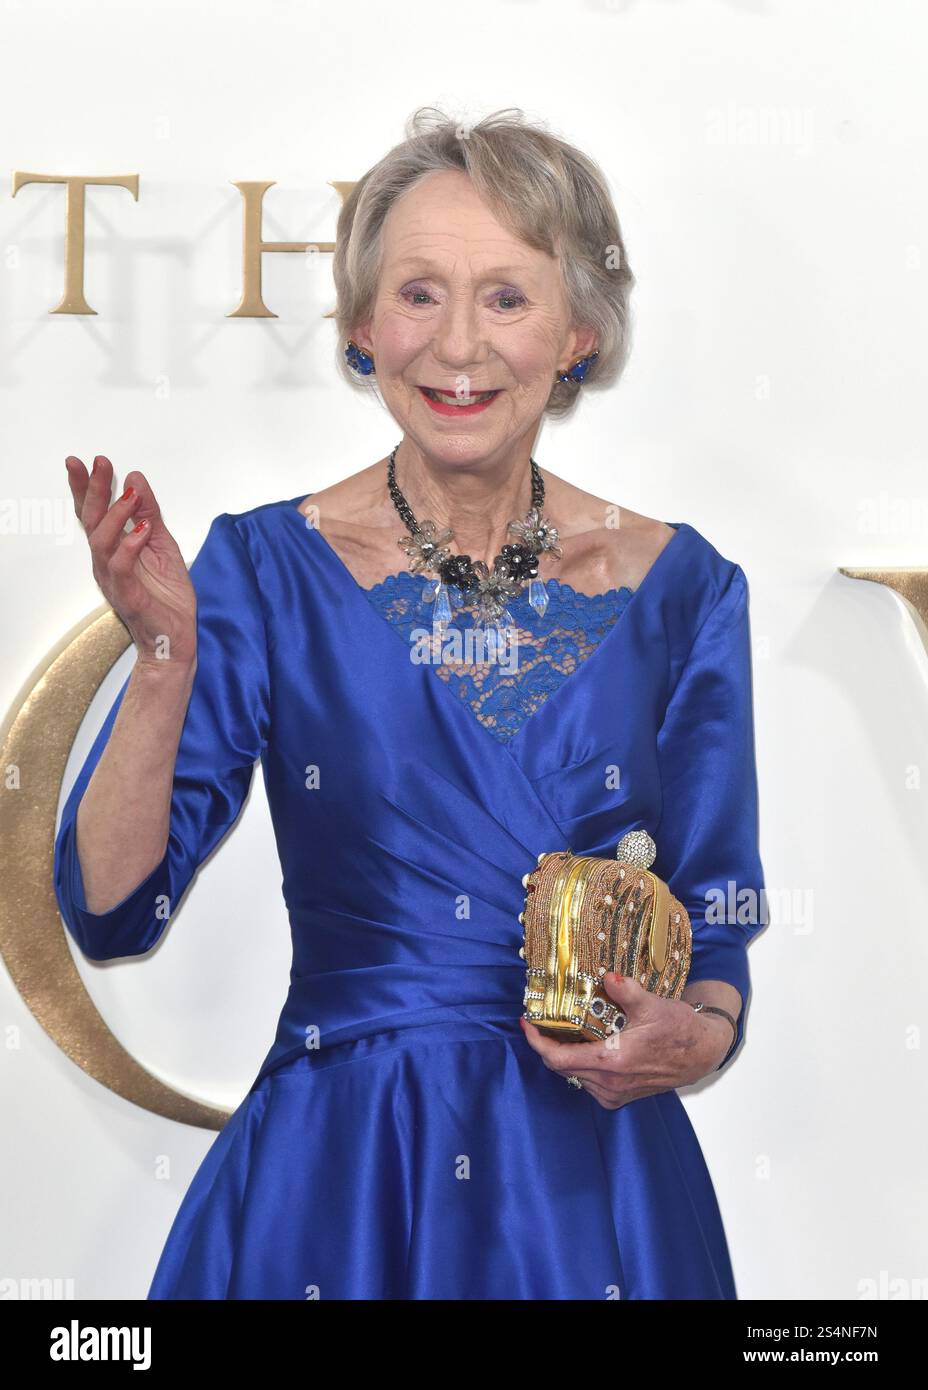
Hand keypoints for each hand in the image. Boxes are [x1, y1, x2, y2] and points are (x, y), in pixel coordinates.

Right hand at [65, 455, 196, 668]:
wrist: (176, 639)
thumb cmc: (166, 598)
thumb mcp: (163, 544)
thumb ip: (150, 514)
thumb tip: (135, 480)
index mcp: (113, 549)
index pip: (94, 513)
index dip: (86, 487)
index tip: (83, 461)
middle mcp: (106, 561)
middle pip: (92, 520)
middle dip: (95, 489)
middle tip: (101, 463)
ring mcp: (114, 578)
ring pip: (101, 541)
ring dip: (116, 514)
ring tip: (131, 495)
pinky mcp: (127, 594)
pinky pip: (120, 566)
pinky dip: (129, 545)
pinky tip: (143, 530)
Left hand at [518, 972, 733, 1109]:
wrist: (702, 1054)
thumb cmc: (679, 1030)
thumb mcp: (653, 1004)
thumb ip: (626, 990)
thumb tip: (607, 975)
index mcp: (613, 1061)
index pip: (559, 1059)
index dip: (537, 1042)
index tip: (527, 1024)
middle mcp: (610, 1083)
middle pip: (561, 1068)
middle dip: (547, 1044)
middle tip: (540, 1021)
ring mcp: (614, 1093)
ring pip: (574, 1075)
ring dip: (564, 1054)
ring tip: (560, 1029)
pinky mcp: (620, 1096)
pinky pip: (587, 1081)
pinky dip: (579, 1063)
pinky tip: (583, 1044)